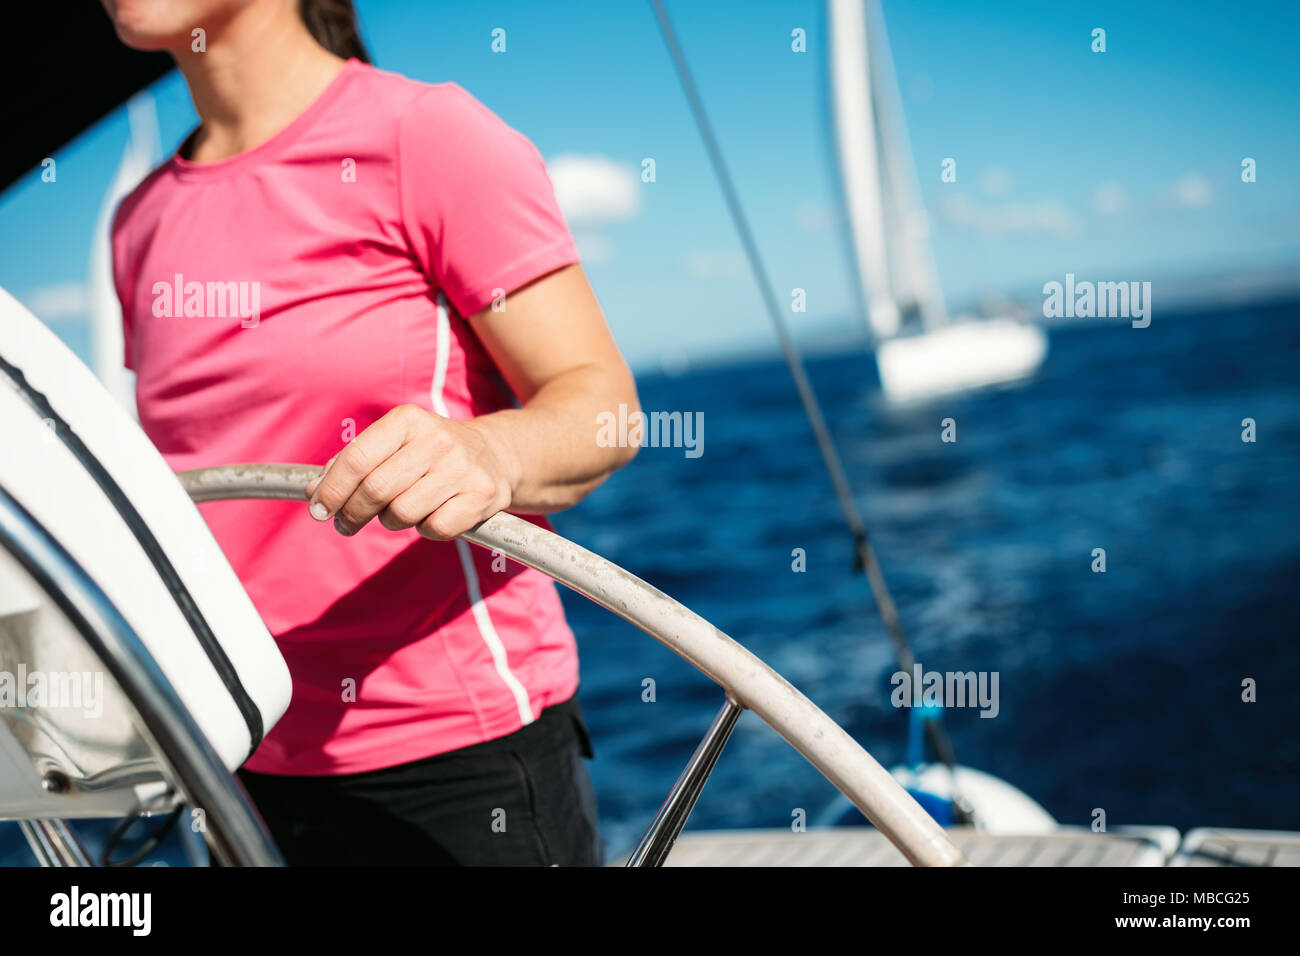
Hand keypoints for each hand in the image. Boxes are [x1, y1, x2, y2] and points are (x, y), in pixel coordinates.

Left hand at [304, 404, 519, 540]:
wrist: (496, 454)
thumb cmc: (430, 453)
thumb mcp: (394, 443)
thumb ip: (353, 463)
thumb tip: (314, 491)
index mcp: (408, 420)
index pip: (357, 459)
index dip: (332, 490)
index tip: (319, 510)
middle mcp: (437, 440)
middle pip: (375, 490)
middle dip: (352, 513)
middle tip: (346, 524)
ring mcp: (462, 468)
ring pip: (402, 513)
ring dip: (391, 521)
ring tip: (399, 512)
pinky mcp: (481, 496)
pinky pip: (434, 528)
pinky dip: (425, 530)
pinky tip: (431, 515)